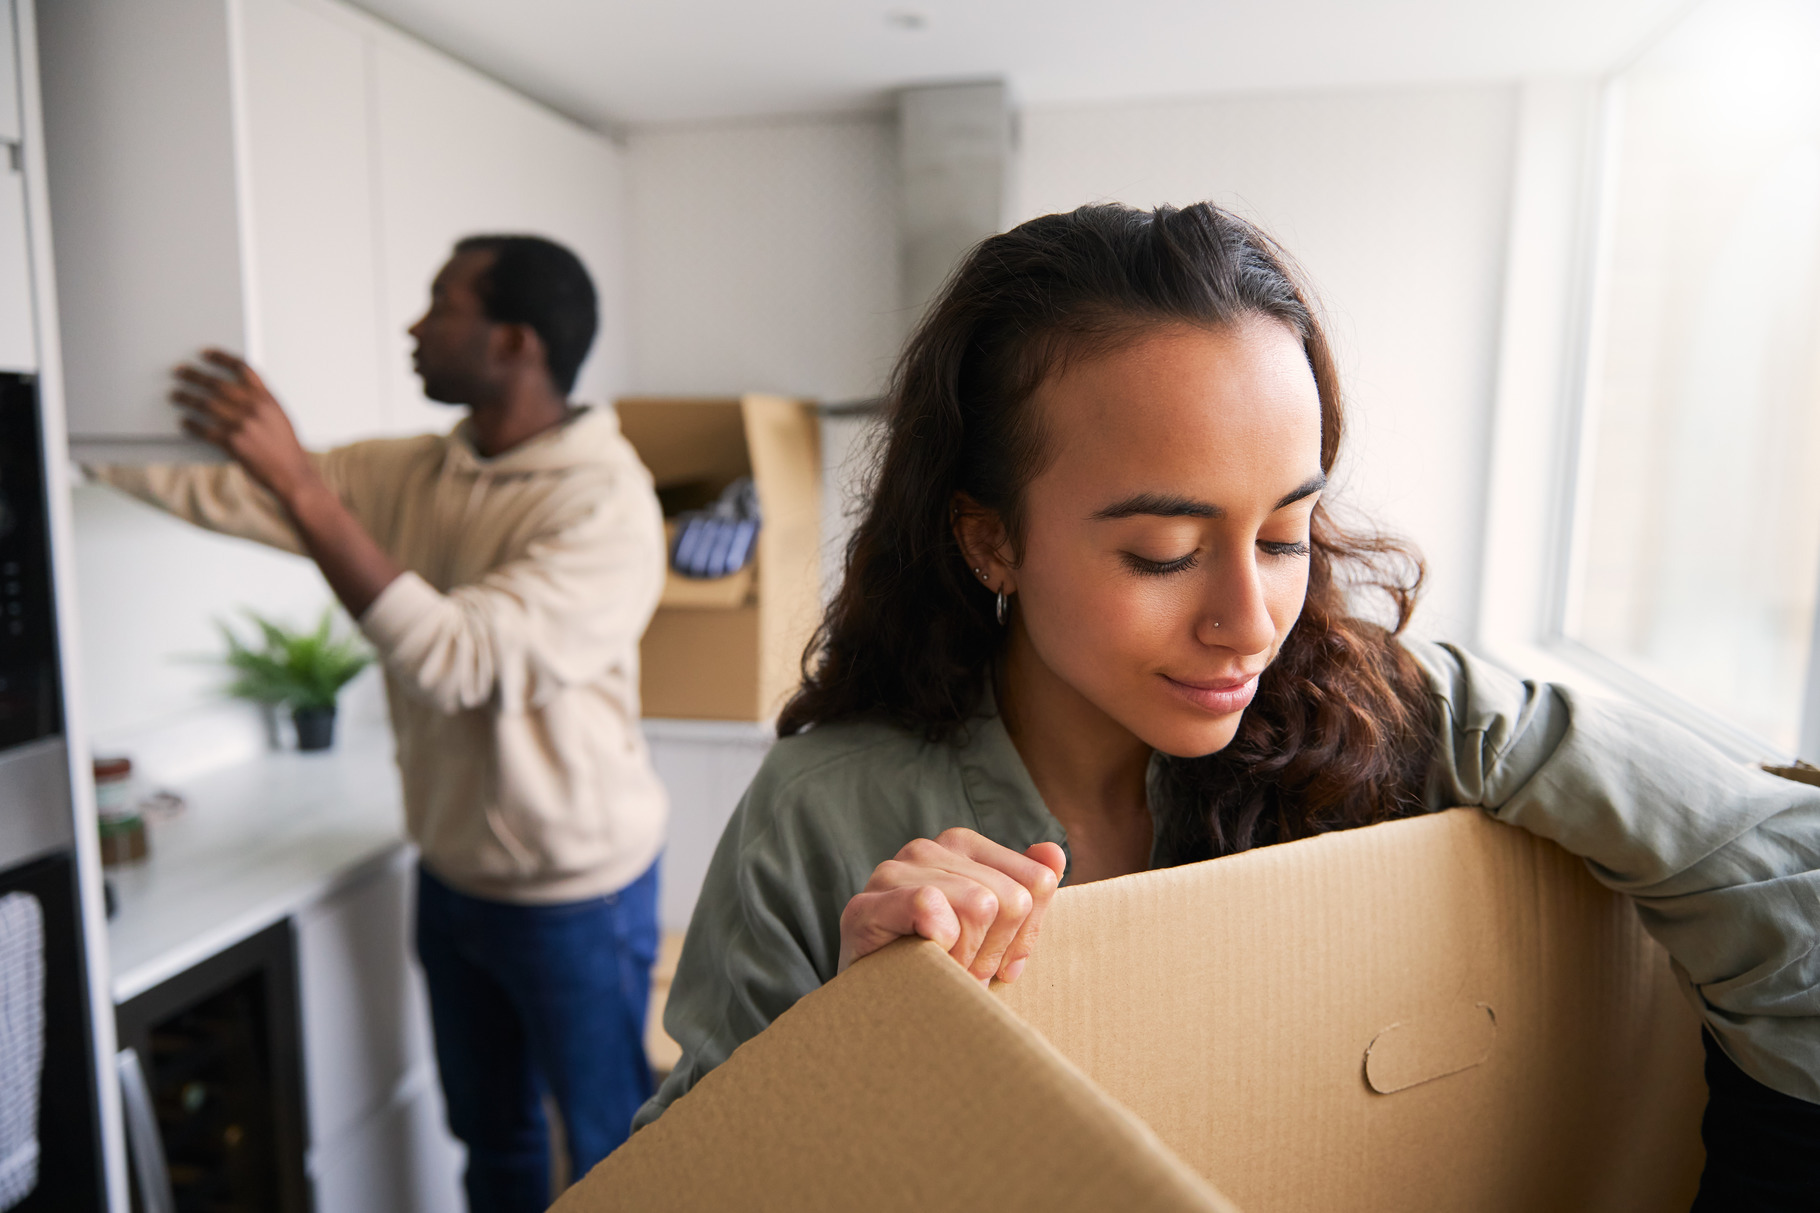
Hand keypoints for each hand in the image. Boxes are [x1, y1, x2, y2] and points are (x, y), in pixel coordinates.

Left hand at [170, 350, 316, 502]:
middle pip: (217, 384)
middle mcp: (254, 407)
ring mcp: (243, 425)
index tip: (205, 354)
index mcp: (267, 398)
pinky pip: (205, 429)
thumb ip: (259, 402)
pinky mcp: (233, 443)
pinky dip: (191, 425)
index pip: (242, 368)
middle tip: (180, 372)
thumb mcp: (279, 417)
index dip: (221, 358)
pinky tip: (184, 421)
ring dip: (187, 398)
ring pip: (206, 405)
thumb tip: (234, 391)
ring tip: (175, 394)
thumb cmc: (286, 447)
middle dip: (195, 376)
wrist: (293, 474)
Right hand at [838, 828, 1067, 984]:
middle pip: (1013, 899)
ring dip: (968, 956)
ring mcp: (892, 872)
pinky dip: (938, 946)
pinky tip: (921, 959)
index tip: (1002, 963)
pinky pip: (931, 908)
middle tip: (968, 972)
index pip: (1038, 881)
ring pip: (979, 905)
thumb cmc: (937, 966)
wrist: (873, 1009)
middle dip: (997, 950)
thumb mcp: (994, 930)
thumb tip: (1053, 854)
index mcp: (961, 846)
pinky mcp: (865, 905)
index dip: (1027, 934)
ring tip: (944, 968)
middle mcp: (927, 848)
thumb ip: (1026, 887)